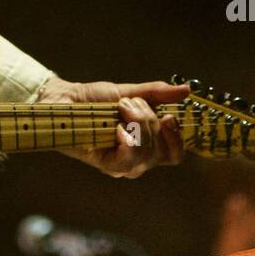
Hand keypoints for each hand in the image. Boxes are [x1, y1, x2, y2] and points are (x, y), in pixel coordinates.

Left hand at [37, 75, 188, 178]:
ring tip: (120, 109)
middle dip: (149, 120)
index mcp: (147, 143)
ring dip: (137, 124)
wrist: (67, 99)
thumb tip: (187, 90)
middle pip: (162, 150)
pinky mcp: (106, 165)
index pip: (175, 154)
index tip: (169, 117)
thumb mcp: (130, 92)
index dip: (178, 138)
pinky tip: (116, 128)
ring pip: (147, 154)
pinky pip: (127, 161)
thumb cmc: (96, 100)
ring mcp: (122, 164)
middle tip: (128, 104)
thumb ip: (157, 94)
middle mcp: (138, 159)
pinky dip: (127, 141)